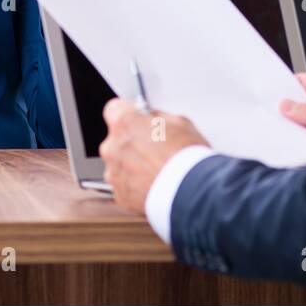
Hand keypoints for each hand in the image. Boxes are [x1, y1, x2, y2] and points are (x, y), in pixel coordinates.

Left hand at [100, 97, 208, 213]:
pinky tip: (155, 185)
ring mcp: (114, 173)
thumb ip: (157, 117)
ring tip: (157, 170)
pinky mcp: (120, 195)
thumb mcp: (179, 122)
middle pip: (116, 140)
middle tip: (154, 148)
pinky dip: (136, 186)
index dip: (128, 114)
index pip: (114, 109)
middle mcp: (112, 147)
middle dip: (132, 143)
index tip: (136, 119)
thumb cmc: (188, 156)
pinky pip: (125, 186)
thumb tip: (152, 118)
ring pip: (119, 165)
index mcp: (124, 123)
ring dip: (133, 166)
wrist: (193, 192)